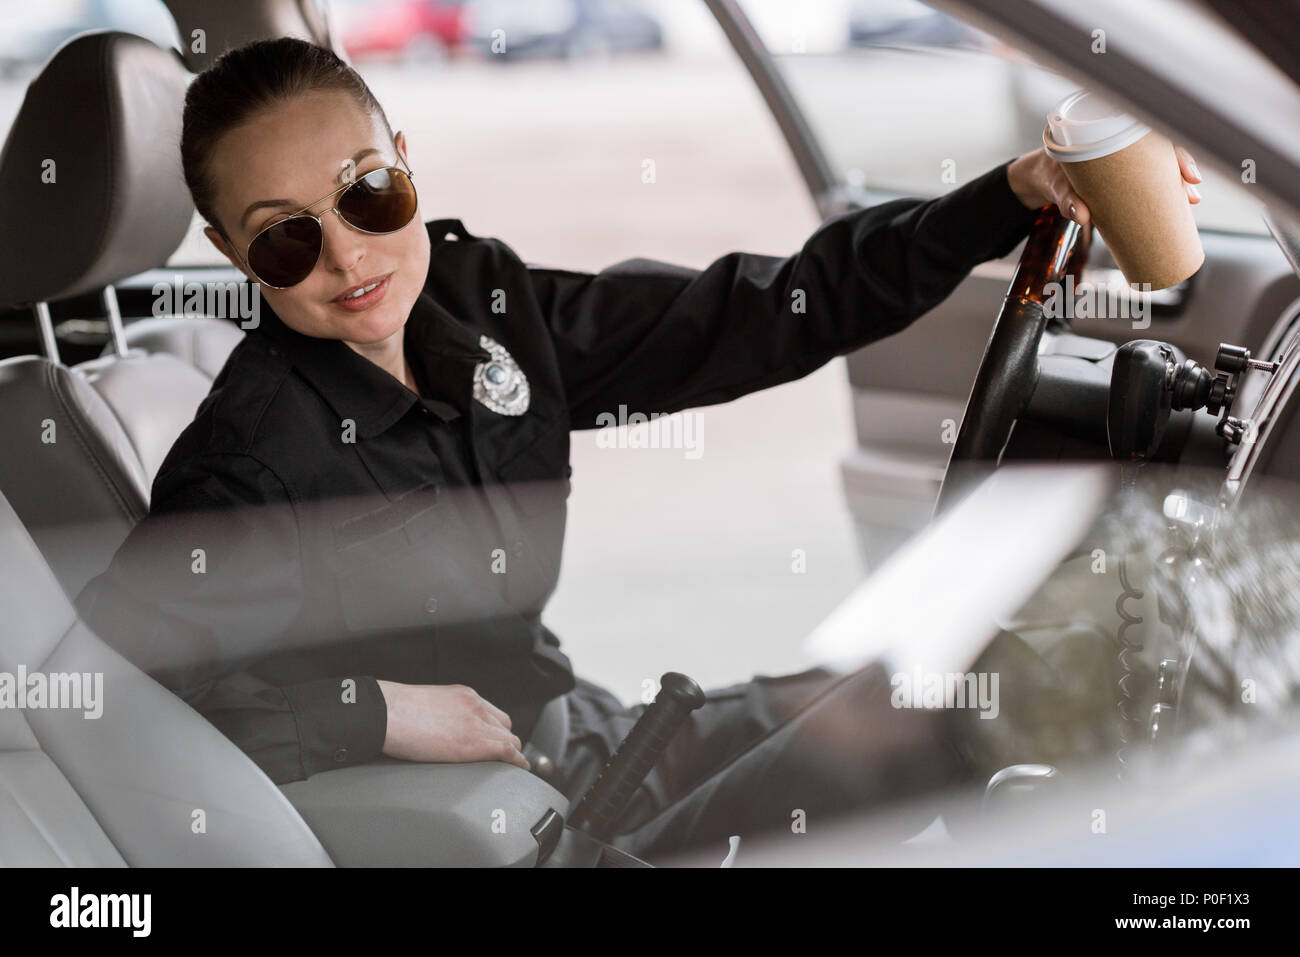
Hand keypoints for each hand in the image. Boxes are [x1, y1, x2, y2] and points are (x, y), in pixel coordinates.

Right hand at [376, 680, 529, 770]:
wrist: (386, 712)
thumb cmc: (394, 711)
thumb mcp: (426, 705)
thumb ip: (442, 714)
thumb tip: (438, 729)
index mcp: (463, 695)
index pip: (492, 713)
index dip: (497, 729)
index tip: (497, 740)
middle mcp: (475, 705)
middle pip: (505, 726)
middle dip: (506, 741)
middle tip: (504, 756)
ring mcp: (477, 722)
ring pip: (509, 739)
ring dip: (511, 753)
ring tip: (512, 766)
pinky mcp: (474, 742)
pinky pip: (507, 752)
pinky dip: (516, 761)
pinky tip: (519, 769)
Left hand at [1006, 145, 1202, 224]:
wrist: (1037, 178)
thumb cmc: (1048, 174)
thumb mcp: (1055, 184)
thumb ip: (1066, 199)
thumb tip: (1082, 216)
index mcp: (1110, 134)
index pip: (1153, 138)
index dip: (1175, 153)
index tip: (1188, 173)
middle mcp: (1122, 146)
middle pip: (1162, 154)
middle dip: (1181, 173)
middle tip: (1192, 195)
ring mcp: (1123, 164)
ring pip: (1158, 170)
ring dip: (1175, 185)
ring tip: (1188, 202)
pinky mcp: (1120, 180)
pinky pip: (1145, 182)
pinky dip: (1160, 192)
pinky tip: (1175, 204)